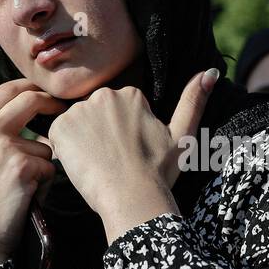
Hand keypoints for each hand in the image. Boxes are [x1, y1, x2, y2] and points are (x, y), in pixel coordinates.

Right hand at [0, 79, 66, 265]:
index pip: (5, 87)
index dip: (31, 87)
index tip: (47, 93)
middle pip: (29, 98)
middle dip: (52, 104)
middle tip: (64, 110)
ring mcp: (1, 147)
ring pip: (45, 143)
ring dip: (44, 163)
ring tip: (26, 184)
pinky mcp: (20, 167)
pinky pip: (50, 166)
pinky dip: (46, 182)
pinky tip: (28, 195)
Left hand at [48, 69, 217, 242]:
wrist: (132, 196)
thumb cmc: (159, 171)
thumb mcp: (183, 135)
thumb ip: (193, 101)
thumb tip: (210, 71)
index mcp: (131, 94)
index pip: (117, 110)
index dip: (121, 134)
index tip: (129, 152)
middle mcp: (104, 94)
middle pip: (95, 114)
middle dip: (100, 134)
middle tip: (114, 160)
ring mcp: (80, 110)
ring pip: (76, 125)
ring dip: (83, 142)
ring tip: (100, 164)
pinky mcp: (60, 127)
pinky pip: (58, 136)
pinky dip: (66, 150)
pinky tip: (83, 165)